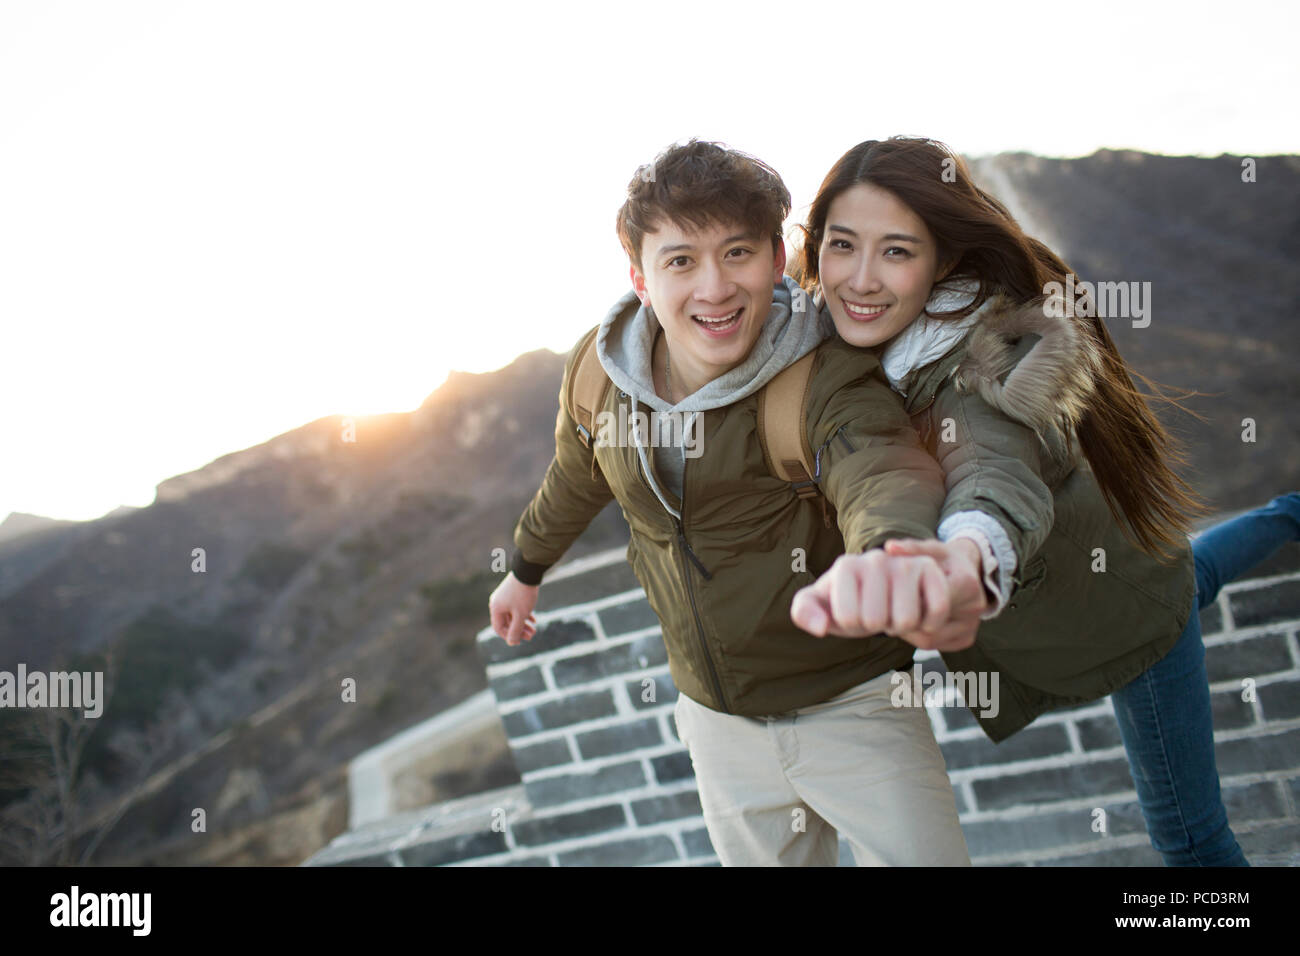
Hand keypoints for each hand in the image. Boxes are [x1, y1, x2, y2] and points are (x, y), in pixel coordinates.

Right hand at [488, 572, 539, 645]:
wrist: (528, 571)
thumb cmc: (523, 594)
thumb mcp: (520, 615)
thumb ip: (515, 630)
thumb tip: (511, 643)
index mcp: (496, 608)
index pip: (499, 628)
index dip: (509, 637)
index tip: (520, 641)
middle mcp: (497, 603)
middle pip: (506, 622)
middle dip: (519, 630)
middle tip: (531, 636)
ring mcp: (504, 597)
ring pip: (512, 615)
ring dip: (522, 623)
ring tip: (534, 630)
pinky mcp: (512, 592)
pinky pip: (516, 607)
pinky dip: (524, 614)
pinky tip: (533, 619)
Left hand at [790, 549, 950, 639]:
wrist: (878, 589)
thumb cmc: (845, 600)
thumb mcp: (817, 605)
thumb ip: (804, 613)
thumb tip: (821, 627)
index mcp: (845, 566)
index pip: (848, 618)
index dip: (851, 624)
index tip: (851, 610)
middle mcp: (875, 558)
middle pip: (877, 621)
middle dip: (875, 626)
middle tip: (875, 612)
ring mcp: (905, 563)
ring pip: (906, 620)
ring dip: (900, 627)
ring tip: (893, 611)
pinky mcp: (931, 570)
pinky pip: (937, 610)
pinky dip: (929, 623)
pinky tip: (919, 614)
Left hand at [881, 538, 988, 650]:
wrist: (969, 572)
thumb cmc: (946, 559)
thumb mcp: (932, 548)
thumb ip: (912, 547)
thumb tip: (889, 547)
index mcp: (966, 584)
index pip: (930, 602)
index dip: (906, 600)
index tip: (891, 593)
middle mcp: (974, 608)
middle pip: (928, 624)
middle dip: (905, 616)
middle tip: (889, 606)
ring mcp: (971, 626)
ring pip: (929, 640)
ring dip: (908, 629)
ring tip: (899, 612)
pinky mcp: (966, 639)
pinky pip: (935, 645)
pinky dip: (919, 635)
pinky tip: (914, 620)